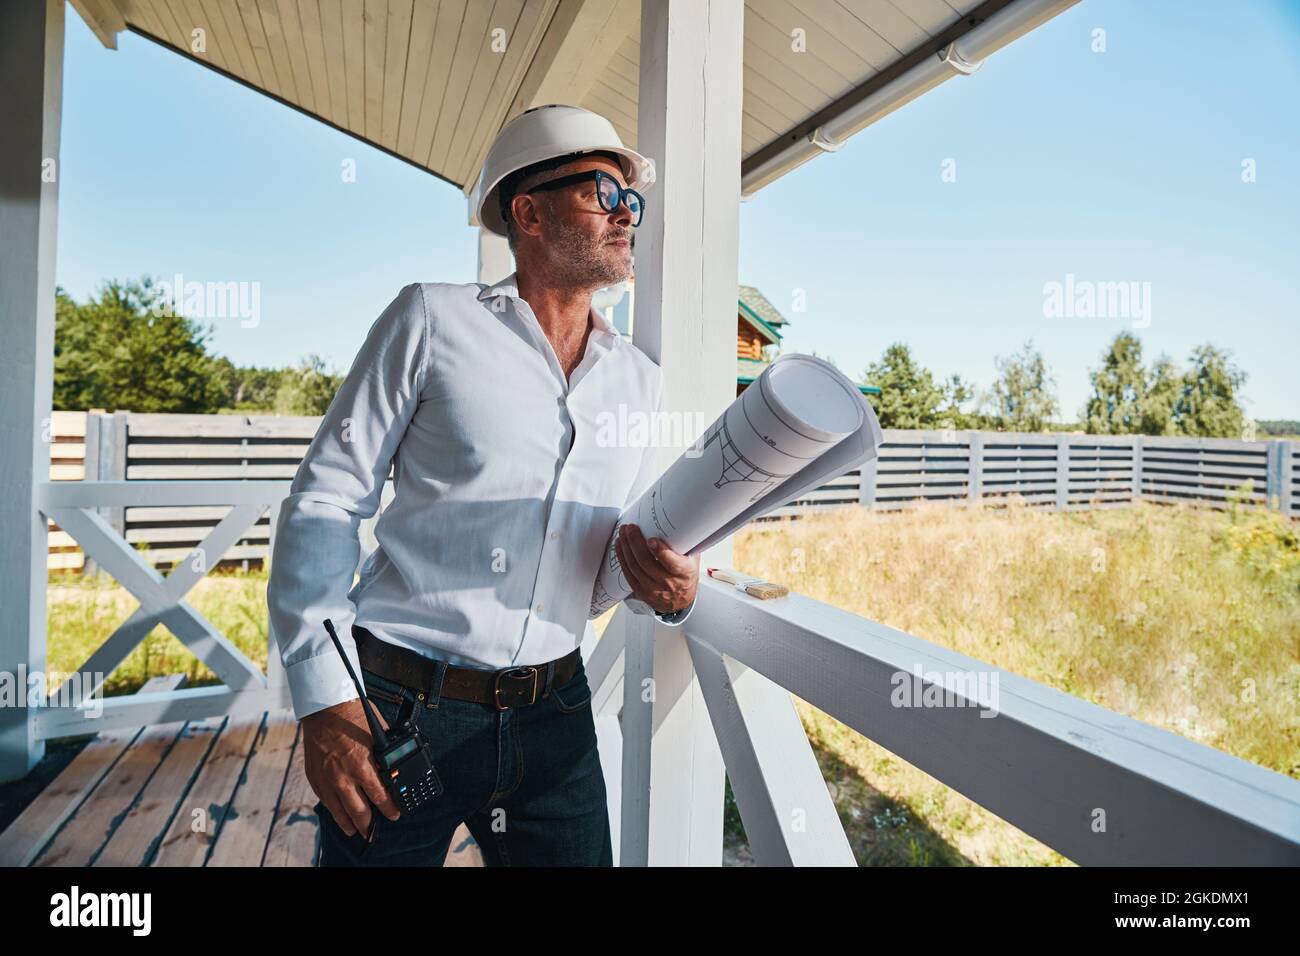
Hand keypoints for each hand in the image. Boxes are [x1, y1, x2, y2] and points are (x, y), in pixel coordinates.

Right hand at [302, 697, 401, 838]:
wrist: (324, 708)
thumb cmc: (354, 716)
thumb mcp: (379, 733)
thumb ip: (385, 753)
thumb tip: (395, 767)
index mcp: (363, 764)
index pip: (380, 796)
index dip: (389, 809)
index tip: (395, 815)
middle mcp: (344, 776)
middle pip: (360, 811)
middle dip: (370, 825)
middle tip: (376, 833)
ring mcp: (328, 779)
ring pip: (340, 812)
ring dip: (351, 824)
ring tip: (358, 832)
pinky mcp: (315, 778)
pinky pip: (325, 802)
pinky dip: (334, 812)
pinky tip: (339, 817)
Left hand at [615, 524, 699, 614]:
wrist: (680, 601)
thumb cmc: (686, 576)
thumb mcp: (693, 560)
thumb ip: (687, 544)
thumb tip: (681, 521)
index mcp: (683, 573)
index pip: (671, 563)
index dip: (660, 551)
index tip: (651, 539)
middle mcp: (667, 582)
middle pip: (646, 562)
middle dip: (635, 542)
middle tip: (630, 528)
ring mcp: (652, 589)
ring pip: (634, 567)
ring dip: (626, 548)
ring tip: (623, 533)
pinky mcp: (640, 591)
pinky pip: (627, 573)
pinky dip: (622, 558)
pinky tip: (620, 545)